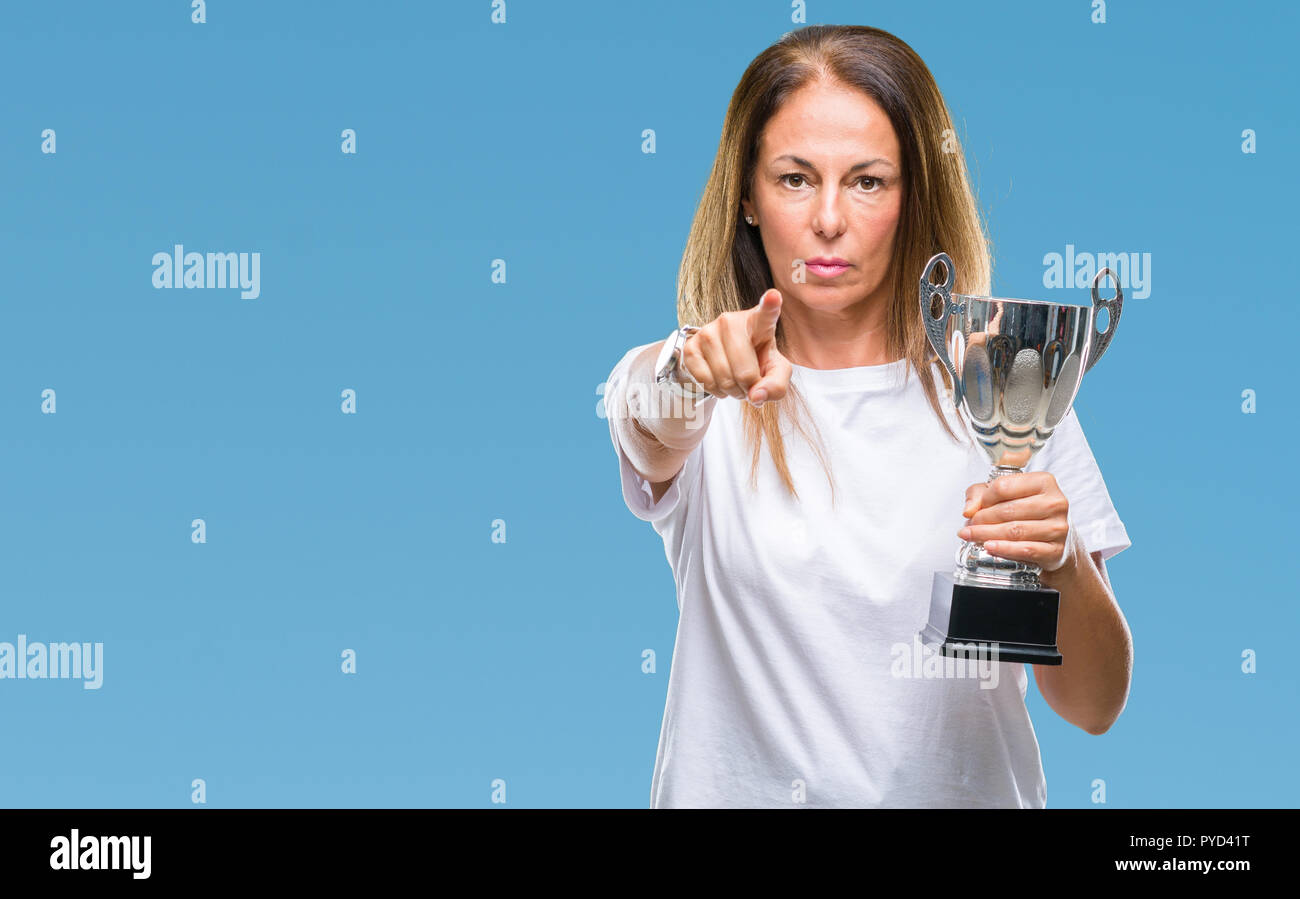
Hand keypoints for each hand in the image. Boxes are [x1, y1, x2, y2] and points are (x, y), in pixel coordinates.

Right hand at [680, 289, 791, 406]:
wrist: (725, 360)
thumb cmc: (756, 361)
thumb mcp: (775, 372)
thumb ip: (776, 385)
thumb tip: (756, 396)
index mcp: (759, 322)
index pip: (766, 313)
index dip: (769, 305)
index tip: (774, 297)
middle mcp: (731, 321)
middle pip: (745, 371)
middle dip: (748, 388)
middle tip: (749, 384)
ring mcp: (708, 331)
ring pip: (724, 378)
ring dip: (732, 392)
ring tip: (735, 383)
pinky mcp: (690, 346)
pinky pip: (705, 381)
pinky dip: (715, 390)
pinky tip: (719, 382)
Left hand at [957, 472, 1072, 571]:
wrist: (1050, 538)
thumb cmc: (1026, 511)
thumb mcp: (1002, 494)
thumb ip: (979, 493)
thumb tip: (969, 509)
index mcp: (1043, 481)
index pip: (1004, 486)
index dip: (984, 498)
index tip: (976, 507)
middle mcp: (1055, 502)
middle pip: (1007, 510)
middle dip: (982, 519)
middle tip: (969, 525)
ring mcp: (1058, 527)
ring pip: (1014, 530)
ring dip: (987, 534)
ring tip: (972, 536)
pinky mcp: (1055, 550)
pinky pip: (1026, 549)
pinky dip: (1004, 549)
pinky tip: (990, 547)